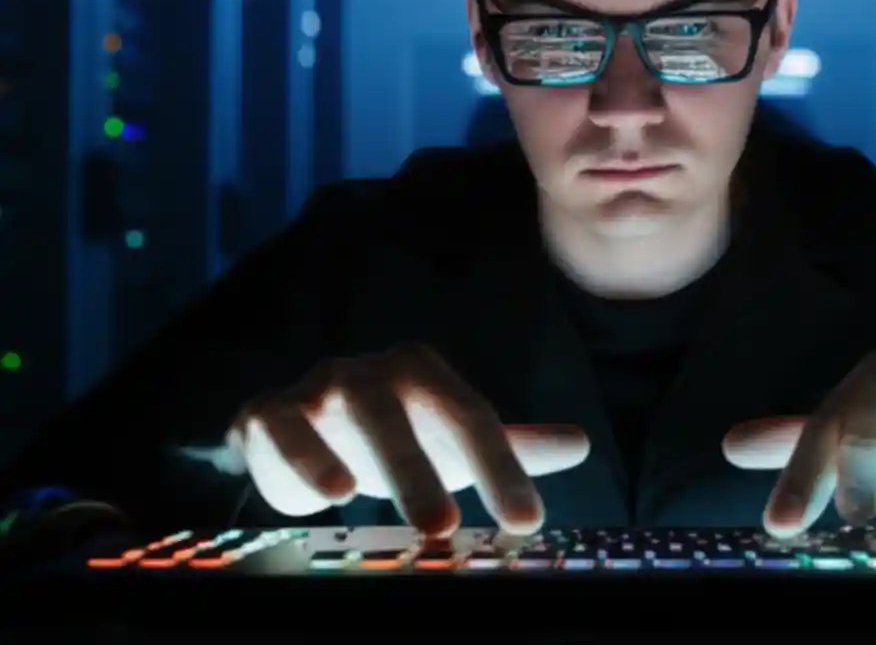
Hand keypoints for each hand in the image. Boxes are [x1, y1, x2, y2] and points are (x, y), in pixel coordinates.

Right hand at [225, 343, 589, 535]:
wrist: (307, 430)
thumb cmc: (399, 436)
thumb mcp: (454, 442)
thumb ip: (514, 446)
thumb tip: (580, 444)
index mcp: (426, 374)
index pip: (473, 418)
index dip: (502, 470)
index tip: (527, 522)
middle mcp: (375, 372)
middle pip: (404, 411)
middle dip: (421, 469)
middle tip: (443, 528)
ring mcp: (320, 387)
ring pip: (344, 411)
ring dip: (354, 454)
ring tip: (357, 499)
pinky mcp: (269, 412)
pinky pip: (280, 424)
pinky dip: (299, 454)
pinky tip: (325, 490)